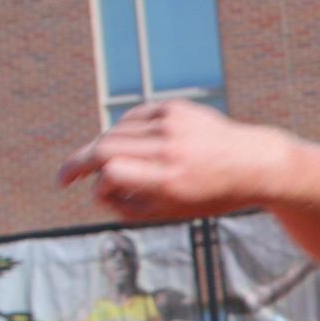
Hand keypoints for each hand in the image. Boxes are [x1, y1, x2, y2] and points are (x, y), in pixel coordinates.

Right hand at [58, 100, 291, 223]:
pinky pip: (132, 118)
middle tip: (65, 178)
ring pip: (116, 132)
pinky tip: (125, 145)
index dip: (97, 184)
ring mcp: (173, 124)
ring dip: (101, 149)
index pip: (113, 172)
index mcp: (173, 180)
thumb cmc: (211, 195)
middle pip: (105, 148)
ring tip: (99, 166)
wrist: (254, 164)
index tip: (93, 193)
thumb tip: (95, 190)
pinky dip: (122, 132)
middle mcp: (172, 149)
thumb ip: (131, 207)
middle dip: (79, 163)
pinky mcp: (175, 108)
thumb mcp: (174, 212)